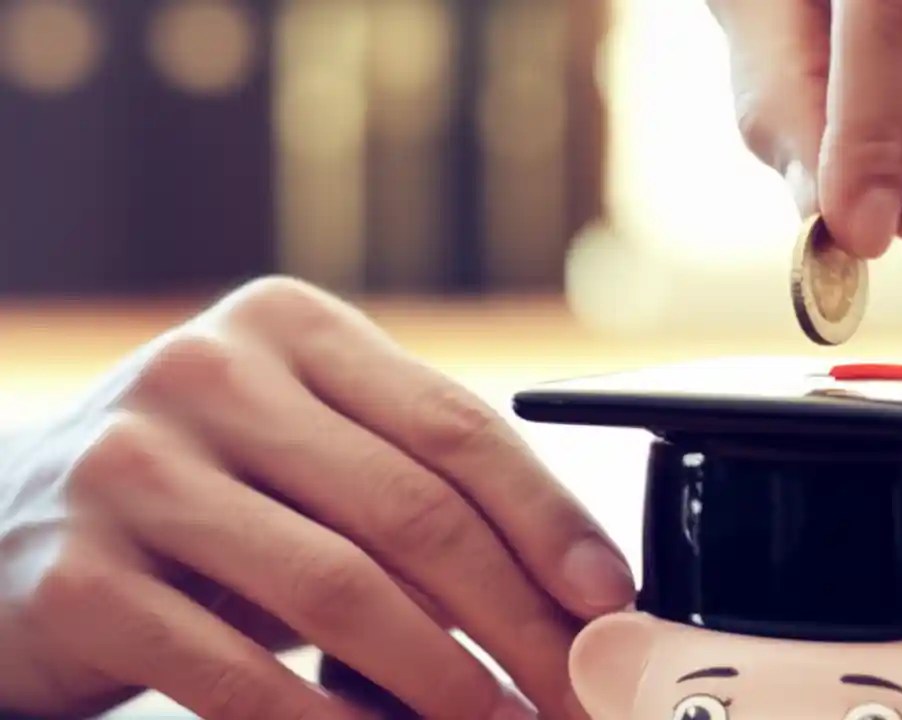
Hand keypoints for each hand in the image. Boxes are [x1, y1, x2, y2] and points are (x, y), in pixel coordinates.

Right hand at [0, 277, 634, 719]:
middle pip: (409, 507)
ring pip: (338, 588)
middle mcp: (208, 373)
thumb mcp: (305, 462)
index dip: (548, 518)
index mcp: (288, 328)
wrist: (10, 532)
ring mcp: (134, 468)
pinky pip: (238, 672)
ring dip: (444, 680)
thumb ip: (412, 492)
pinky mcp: (76, 575)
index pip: (454, 425)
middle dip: (516, 616)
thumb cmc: (203, 497)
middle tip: (577, 687)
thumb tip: (567, 586)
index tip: (609, 598)